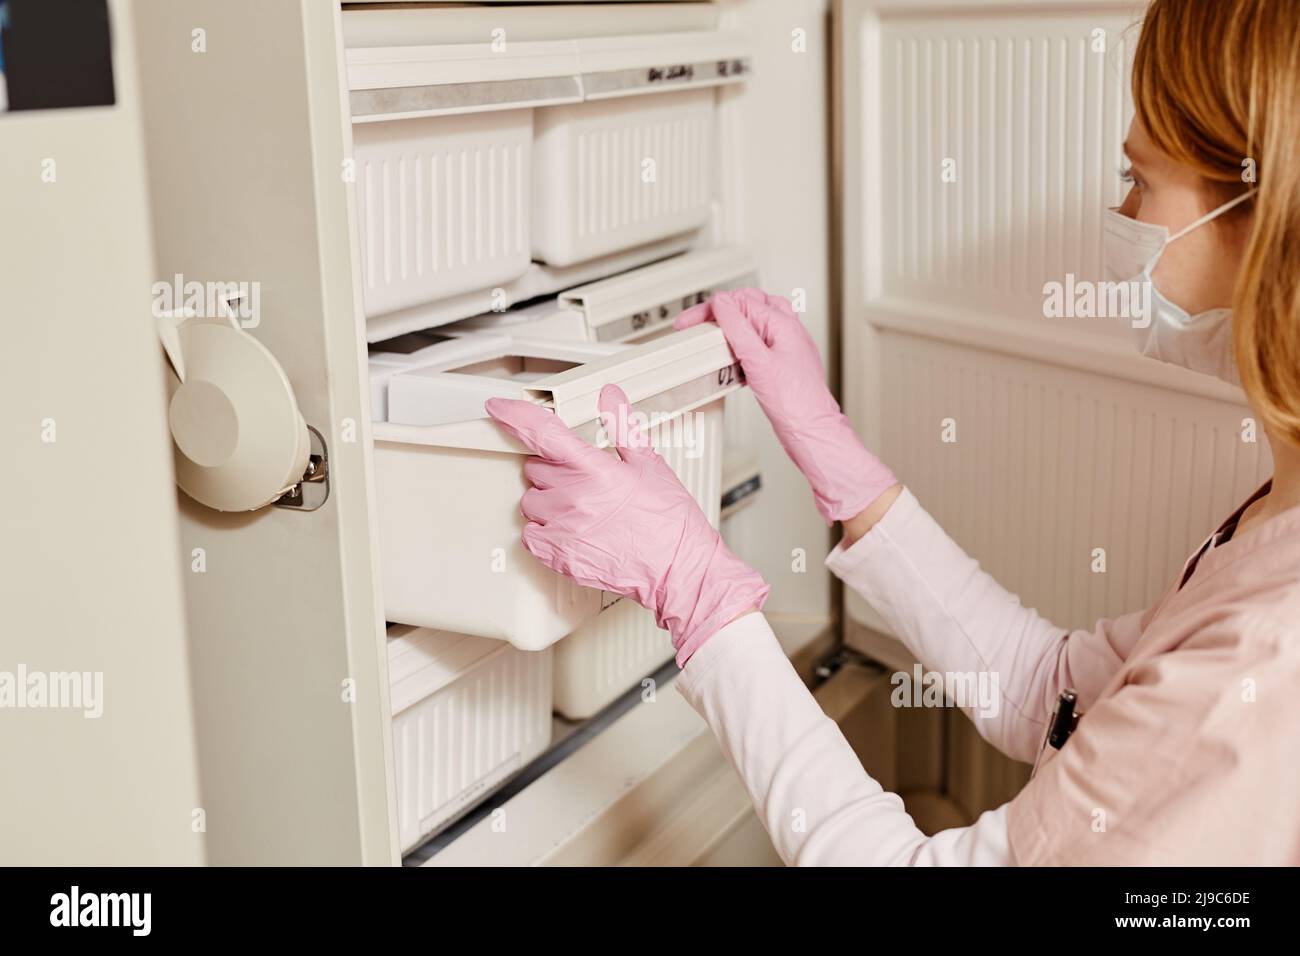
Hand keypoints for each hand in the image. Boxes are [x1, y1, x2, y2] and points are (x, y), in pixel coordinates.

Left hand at [485, 384, 769, 665]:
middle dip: (554, 469)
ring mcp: (561, 528)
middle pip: (535, 469)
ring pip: (531, 501)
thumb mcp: (649, 464)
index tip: (499, 409)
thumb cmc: (668, 523)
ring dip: (548, 500)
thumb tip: (610, 396)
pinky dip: (544, 530)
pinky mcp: (557, 556)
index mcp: (593, 469)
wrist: (677, 569)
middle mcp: (571, 497)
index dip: (514, 416)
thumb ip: (622, 425)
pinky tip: (572, 530)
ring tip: (583, 509)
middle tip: (586, 480)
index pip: (541, 433)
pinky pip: (530, 534)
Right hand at [676, 288, 898, 524]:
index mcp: (783, 323)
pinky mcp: (782, 362)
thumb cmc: (793, 401)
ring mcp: (786, 345)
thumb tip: (722, 303)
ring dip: (732, 324)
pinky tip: (733, 354)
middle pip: (748, 304)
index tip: (689, 322)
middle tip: (698, 323)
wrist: (810, 430)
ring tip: (713, 333)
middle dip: (721, 310)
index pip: (740, 301)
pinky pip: (759, 341)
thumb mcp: (758, 361)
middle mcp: (787, 330)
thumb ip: (738, 328)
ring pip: (755, 320)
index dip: (710, 309)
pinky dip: (742, 342)